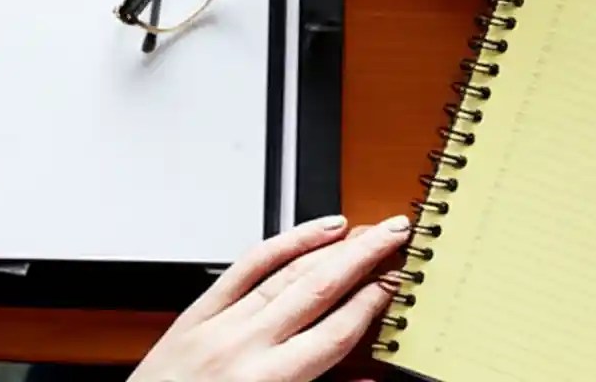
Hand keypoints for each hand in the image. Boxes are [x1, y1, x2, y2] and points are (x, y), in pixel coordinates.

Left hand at [128, 214, 410, 381]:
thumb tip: (368, 381)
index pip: (336, 333)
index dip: (373, 302)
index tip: (398, 280)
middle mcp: (248, 348)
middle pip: (320, 289)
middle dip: (364, 256)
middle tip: (397, 232)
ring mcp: (222, 324)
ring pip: (288, 272)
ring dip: (332, 246)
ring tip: (366, 229)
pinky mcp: (198, 312)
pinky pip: (246, 267)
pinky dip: (282, 244)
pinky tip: (310, 232)